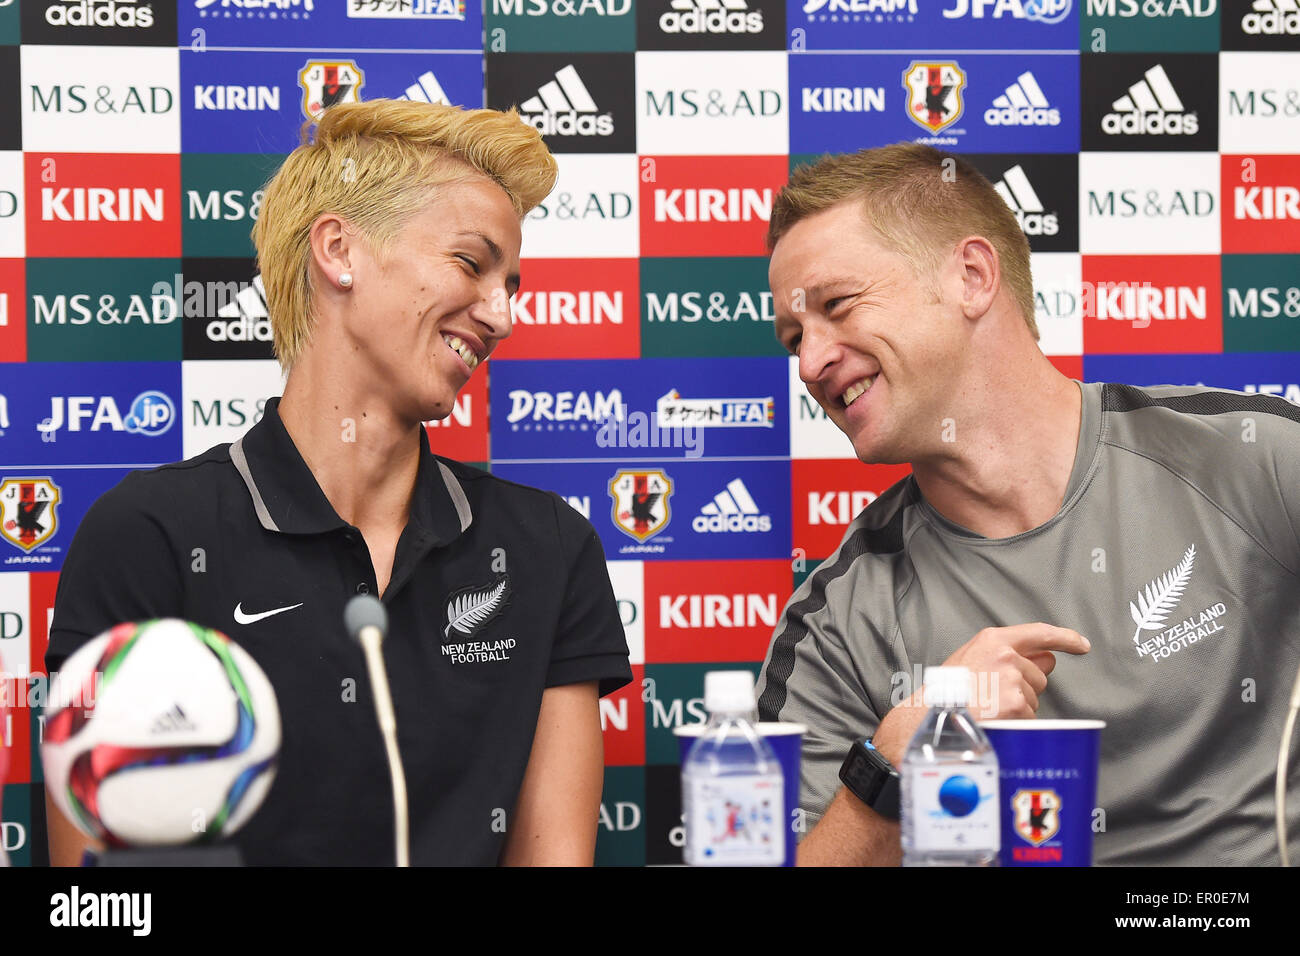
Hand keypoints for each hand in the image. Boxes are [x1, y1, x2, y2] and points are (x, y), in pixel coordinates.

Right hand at [941, 623, 1090, 718]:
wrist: (932, 714)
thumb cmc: (947, 689)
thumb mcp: (972, 658)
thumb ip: (1007, 654)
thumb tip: (1044, 659)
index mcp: (993, 640)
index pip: (1040, 633)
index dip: (1065, 638)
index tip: (1081, 644)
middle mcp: (1006, 656)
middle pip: (1039, 675)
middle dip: (1026, 687)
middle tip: (995, 695)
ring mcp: (1012, 680)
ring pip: (1034, 698)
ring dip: (1019, 706)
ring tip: (989, 706)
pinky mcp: (1016, 704)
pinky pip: (1029, 716)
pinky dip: (1015, 722)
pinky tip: (994, 718)